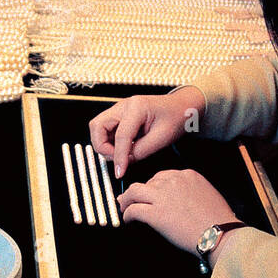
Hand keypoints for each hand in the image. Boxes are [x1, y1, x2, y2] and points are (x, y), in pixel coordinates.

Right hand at [89, 87, 205, 178]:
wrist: (180, 108)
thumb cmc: (175, 117)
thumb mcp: (162, 138)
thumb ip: (141, 151)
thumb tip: (125, 161)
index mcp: (137, 107)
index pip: (121, 135)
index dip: (119, 157)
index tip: (120, 172)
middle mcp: (124, 106)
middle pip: (97, 126)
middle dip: (102, 147)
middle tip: (117, 159)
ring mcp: (120, 110)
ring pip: (98, 128)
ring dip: (104, 144)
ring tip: (121, 154)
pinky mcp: (119, 117)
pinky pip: (105, 130)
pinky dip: (109, 142)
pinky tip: (123, 149)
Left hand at [116, 168, 236, 254]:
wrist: (219, 234)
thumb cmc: (218, 221)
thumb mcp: (207, 195)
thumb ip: (191, 192)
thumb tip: (178, 201)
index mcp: (188, 176)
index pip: (163, 176)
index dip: (153, 186)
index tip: (150, 194)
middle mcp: (173, 181)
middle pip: (148, 182)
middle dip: (140, 193)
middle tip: (133, 201)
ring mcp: (162, 196)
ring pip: (134, 192)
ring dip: (127, 200)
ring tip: (124, 207)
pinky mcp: (155, 213)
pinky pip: (134, 209)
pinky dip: (127, 214)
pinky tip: (128, 219)